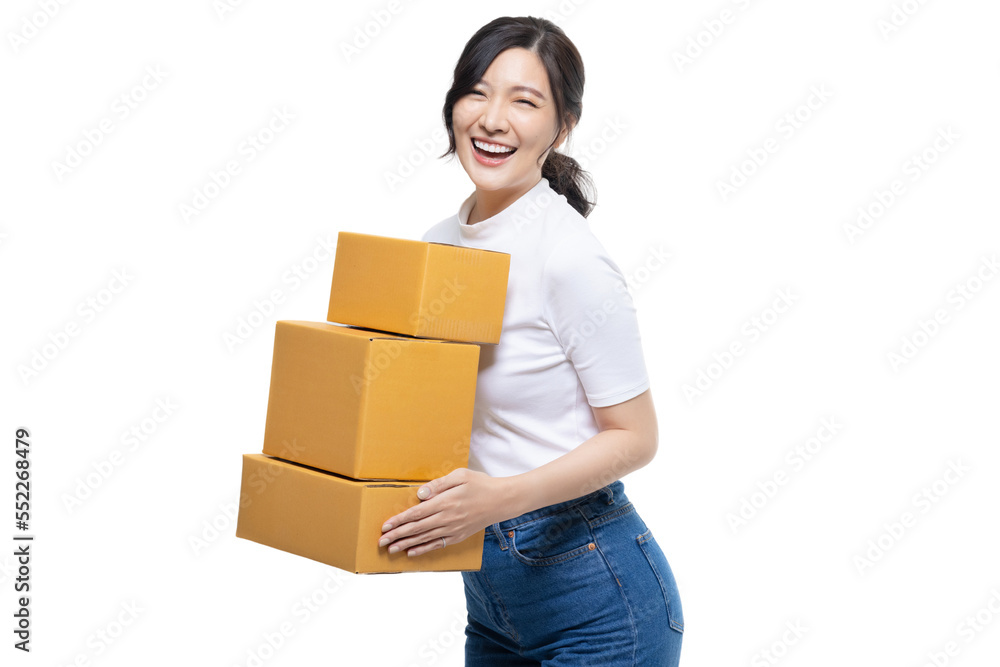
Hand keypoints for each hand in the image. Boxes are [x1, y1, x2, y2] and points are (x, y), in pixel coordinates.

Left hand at [378, 468, 509, 557]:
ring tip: (391, 549)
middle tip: (380, 541)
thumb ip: (439, 485)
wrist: (502, 501)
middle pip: (417, 529)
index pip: (416, 513)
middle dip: (397, 535)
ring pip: (424, 539)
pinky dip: (424, 550)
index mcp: (446, 502)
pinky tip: (412, 553)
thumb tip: (420, 494)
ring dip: (406, 544)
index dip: (399, 521)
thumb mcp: (460, 476)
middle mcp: (447, 518)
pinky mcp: (458, 536)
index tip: (385, 526)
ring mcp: (453, 529)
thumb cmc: (480, 484)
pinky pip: (438, 545)